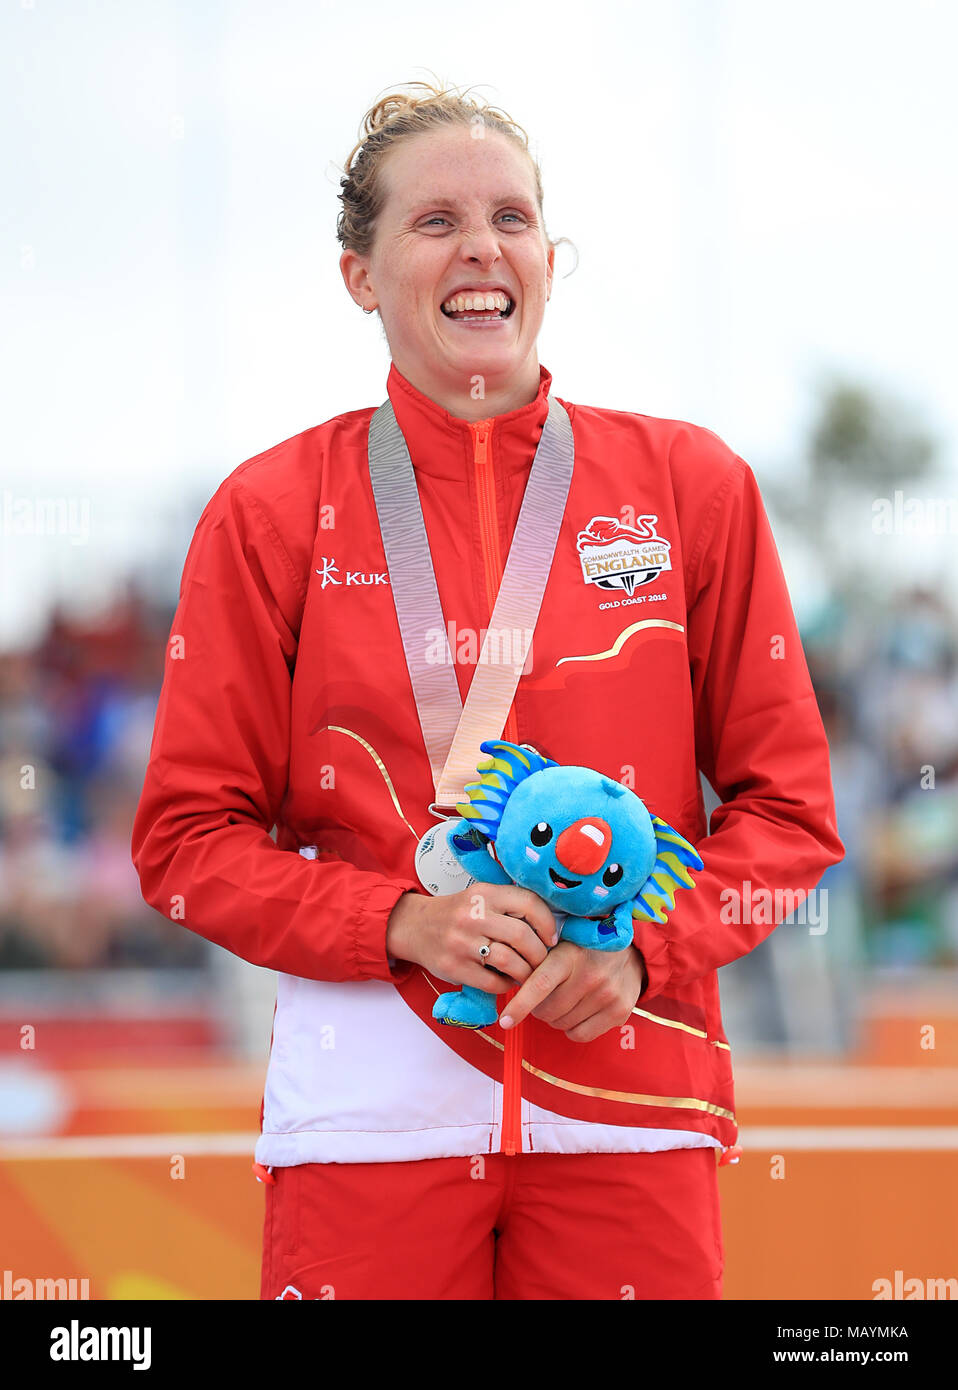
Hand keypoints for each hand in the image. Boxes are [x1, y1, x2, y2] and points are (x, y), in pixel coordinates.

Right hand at [385, 885, 556, 995]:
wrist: (415, 927)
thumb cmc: (457, 913)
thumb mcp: (481, 897)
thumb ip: (510, 905)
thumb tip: (550, 924)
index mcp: (485, 893)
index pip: (529, 904)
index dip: (547, 923)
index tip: (551, 938)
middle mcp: (473, 915)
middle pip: (522, 936)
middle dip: (538, 954)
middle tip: (541, 961)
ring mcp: (462, 942)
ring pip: (510, 962)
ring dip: (525, 972)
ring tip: (526, 973)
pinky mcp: (454, 967)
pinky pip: (493, 982)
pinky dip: (506, 985)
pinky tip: (507, 981)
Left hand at [498, 941, 646, 1041]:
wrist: (632, 951)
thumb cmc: (585, 948)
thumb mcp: (561, 943)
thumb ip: (538, 960)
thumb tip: (510, 983)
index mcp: (570, 955)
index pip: (540, 985)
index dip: (520, 1005)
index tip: (505, 1021)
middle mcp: (590, 975)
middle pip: (547, 1011)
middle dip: (538, 1008)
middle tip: (544, 996)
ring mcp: (607, 995)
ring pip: (561, 1024)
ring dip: (556, 1017)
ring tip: (566, 999)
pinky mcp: (619, 1012)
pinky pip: (580, 1035)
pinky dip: (572, 1028)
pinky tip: (578, 1011)